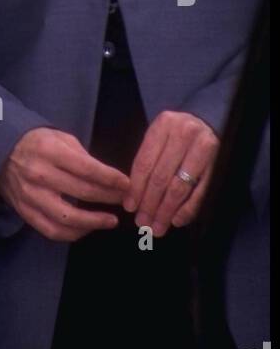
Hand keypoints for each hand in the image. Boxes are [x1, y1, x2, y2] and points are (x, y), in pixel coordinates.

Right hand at [0, 127, 129, 241]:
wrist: (0, 151)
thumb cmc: (37, 142)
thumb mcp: (60, 138)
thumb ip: (83, 157)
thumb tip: (109, 178)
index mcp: (50, 151)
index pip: (87, 169)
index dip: (110, 179)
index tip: (127, 184)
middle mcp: (39, 174)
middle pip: (82, 192)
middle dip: (109, 197)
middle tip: (124, 200)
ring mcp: (30, 196)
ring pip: (67, 218)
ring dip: (94, 222)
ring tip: (111, 220)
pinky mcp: (24, 211)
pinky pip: (52, 230)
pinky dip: (73, 233)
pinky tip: (87, 228)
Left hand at [124, 110, 218, 235]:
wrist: (209, 121)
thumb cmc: (177, 133)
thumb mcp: (160, 136)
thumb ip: (148, 158)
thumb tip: (132, 195)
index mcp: (163, 125)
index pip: (145, 162)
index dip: (136, 188)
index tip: (130, 207)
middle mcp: (183, 134)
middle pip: (161, 177)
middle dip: (150, 204)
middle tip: (143, 223)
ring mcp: (203, 148)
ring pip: (179, 187)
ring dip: (166, 211)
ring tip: (157, 227)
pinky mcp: (218, 163)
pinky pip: (200, 192)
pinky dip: (188, 209)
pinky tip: (177, 220)